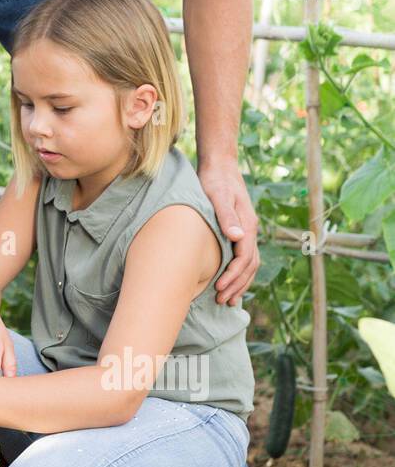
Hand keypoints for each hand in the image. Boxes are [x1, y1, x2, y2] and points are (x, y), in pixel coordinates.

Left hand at [198, 157, 259, 305]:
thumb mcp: (218, 195)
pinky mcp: (238, 230)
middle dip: (237, 285)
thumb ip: (227, 216)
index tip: (219, 289)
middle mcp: (249, 230)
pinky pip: (244, 258)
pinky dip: (239, 273)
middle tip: (222, 301)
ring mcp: (246, 231)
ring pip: (249, 264)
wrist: (219, 166)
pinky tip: (230, 282)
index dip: (233, 276)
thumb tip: (238, 237)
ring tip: (228, 300)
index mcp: (247, 225)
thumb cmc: (215, 180)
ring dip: (240, 283)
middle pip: (250, 266)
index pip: (245, 258)